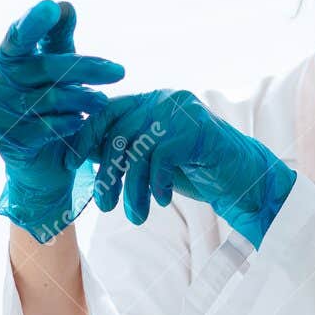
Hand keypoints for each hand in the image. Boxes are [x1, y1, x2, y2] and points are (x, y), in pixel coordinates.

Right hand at [0, 0, 124, 242]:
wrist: (41, 163)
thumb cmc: (51, 104)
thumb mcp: (57, 68)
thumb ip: (59, 39)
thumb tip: (64, 5)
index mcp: (6, 59)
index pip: (17, 36)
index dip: (33, 22)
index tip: (51, 7)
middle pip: (45, 68)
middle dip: (87, 68)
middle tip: (120, 72)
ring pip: (49, 99)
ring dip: (84, 100)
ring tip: (103, 102)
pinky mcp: (9, 141)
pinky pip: (45, 129)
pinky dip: (69, 124)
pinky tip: (81, 124)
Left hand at [89, 90, 296, 249]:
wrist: (244, 180)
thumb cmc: (195, 170)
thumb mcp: (151, 160)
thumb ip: (122, 150)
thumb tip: (77, 154)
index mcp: (151, 101)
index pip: (107, 111)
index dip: (85, 136)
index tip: (70, 165)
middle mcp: (165, 99)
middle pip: (119, 134)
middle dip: (108, 174)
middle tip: (105, 205)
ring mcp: (183, 112)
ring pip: (139, 151)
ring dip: (133, 189)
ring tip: (135, 215)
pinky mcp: (198, 129)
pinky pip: (162, 159)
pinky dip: (158, 184)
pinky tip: (162, 200)